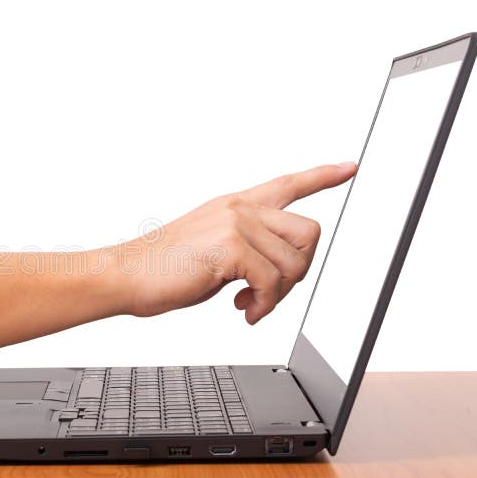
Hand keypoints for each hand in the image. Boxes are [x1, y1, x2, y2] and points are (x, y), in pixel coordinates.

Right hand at [118, 162, 356, 322]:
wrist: (127, 275)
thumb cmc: (162, 267)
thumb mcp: (211, 248)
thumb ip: (245, 248)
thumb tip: (273, 274)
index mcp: (234, 206)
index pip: (288, 183)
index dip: (322, 176)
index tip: (349, 167)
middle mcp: (239, 208)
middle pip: (309, 232)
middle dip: (299, 270)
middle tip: (269, 290)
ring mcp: (235, 224)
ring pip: (294, 263)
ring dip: (278, 295)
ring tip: (250, 303)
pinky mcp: (230, 247)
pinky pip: (273, 282)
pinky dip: (264, 306)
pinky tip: (244, 310)